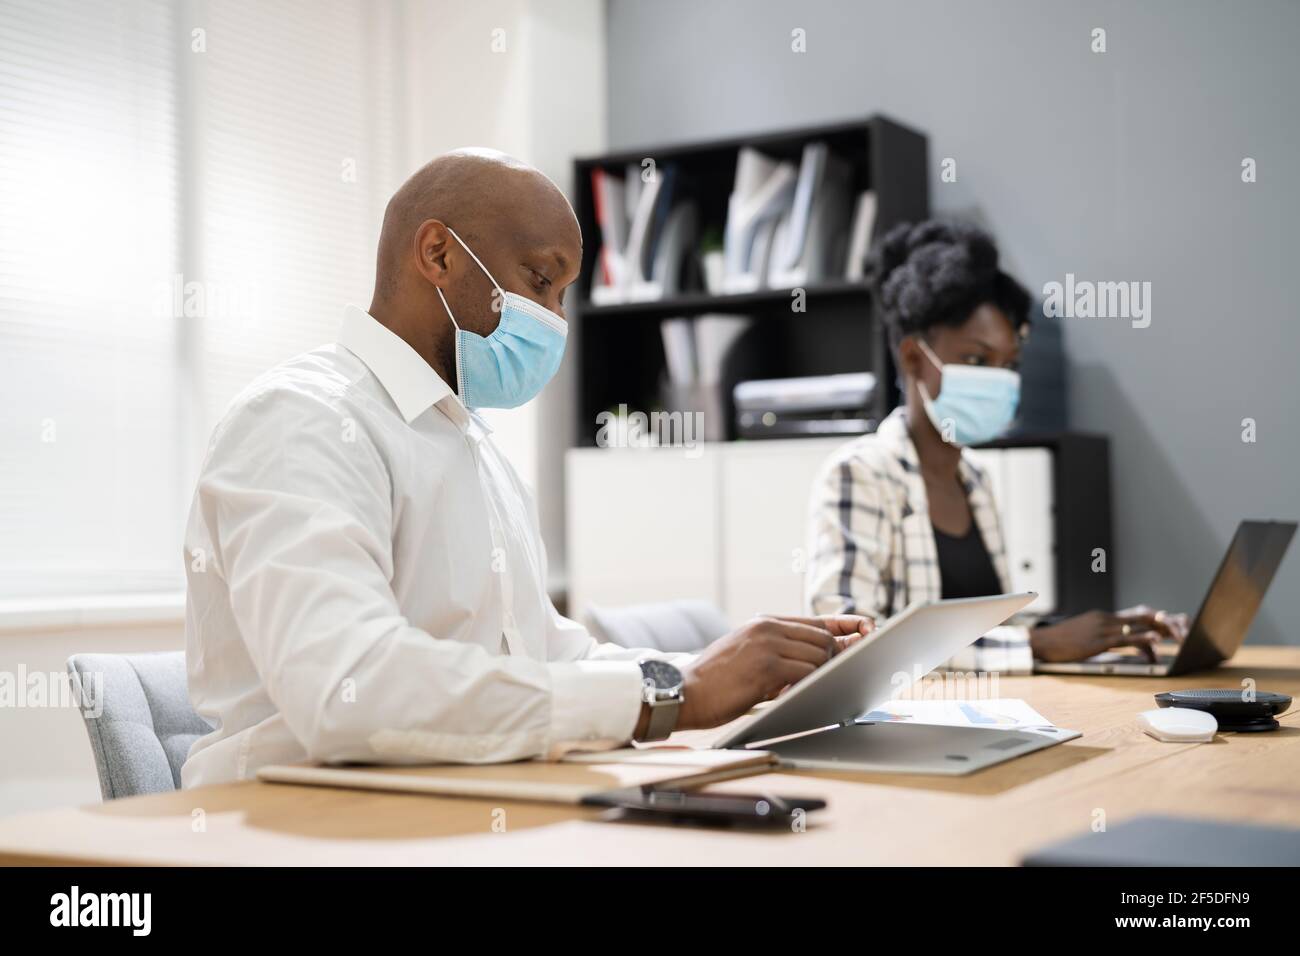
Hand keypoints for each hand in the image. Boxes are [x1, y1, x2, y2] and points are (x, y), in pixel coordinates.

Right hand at [677, 614, 873, 729]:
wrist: (686, 692)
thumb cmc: (715, 681)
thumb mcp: (746, 655)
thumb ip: (776, 652)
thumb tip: (812, 662)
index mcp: (763, 623)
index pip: (814, 621)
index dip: (845, 625)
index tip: (867, 627)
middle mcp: (767, 627)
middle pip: (822, 638)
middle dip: (840, 656)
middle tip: (849, 672)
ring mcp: (767, 644)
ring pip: (818, 655)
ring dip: (825, 674)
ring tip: (823, 687)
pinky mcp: (767, 665)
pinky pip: (807, 673)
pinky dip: (812, 685)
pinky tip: (808, 694)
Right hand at [1030, 606, 1187, 663]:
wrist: (1042, 641)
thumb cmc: (1061, 641)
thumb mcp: (1085, 634)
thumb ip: (1102, 635)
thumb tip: (1119, 642)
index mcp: (1103, 617)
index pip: (1137, 615)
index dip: (1156, 620)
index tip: (1171, 625)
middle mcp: (1106, 619)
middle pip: (1143, 617)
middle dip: (1164, 623)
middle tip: (1181, 631)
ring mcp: (1102, 629)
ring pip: (1138, 627)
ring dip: (1159, 631)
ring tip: (1177, 636)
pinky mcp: (1099, 641)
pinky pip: (1126, 638)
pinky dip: (1143, 639)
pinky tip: (1155, 641)